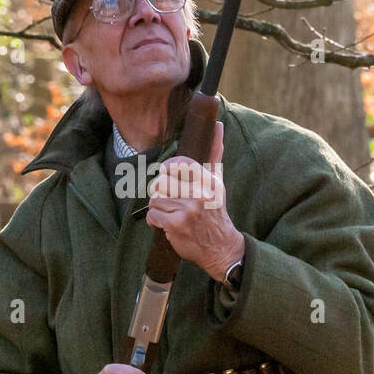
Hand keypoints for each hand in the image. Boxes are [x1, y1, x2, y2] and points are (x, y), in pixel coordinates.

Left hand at [146, 121, 243, 280]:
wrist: (221, 247)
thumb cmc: (216, 212)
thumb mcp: (218, 183)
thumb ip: (215, 155)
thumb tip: (217, 125)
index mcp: (208, 181)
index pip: (180, 163)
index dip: (169, 168)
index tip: (169, 174)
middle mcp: (199, 194)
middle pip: (162, 182)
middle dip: (162, 192)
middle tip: (170, 200)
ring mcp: (187, 210)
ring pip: (155, 199)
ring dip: (158, 208)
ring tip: (171, 214)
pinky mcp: (176, 225)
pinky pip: (152, 215)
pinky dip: (154, 222)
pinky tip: (167, 225)